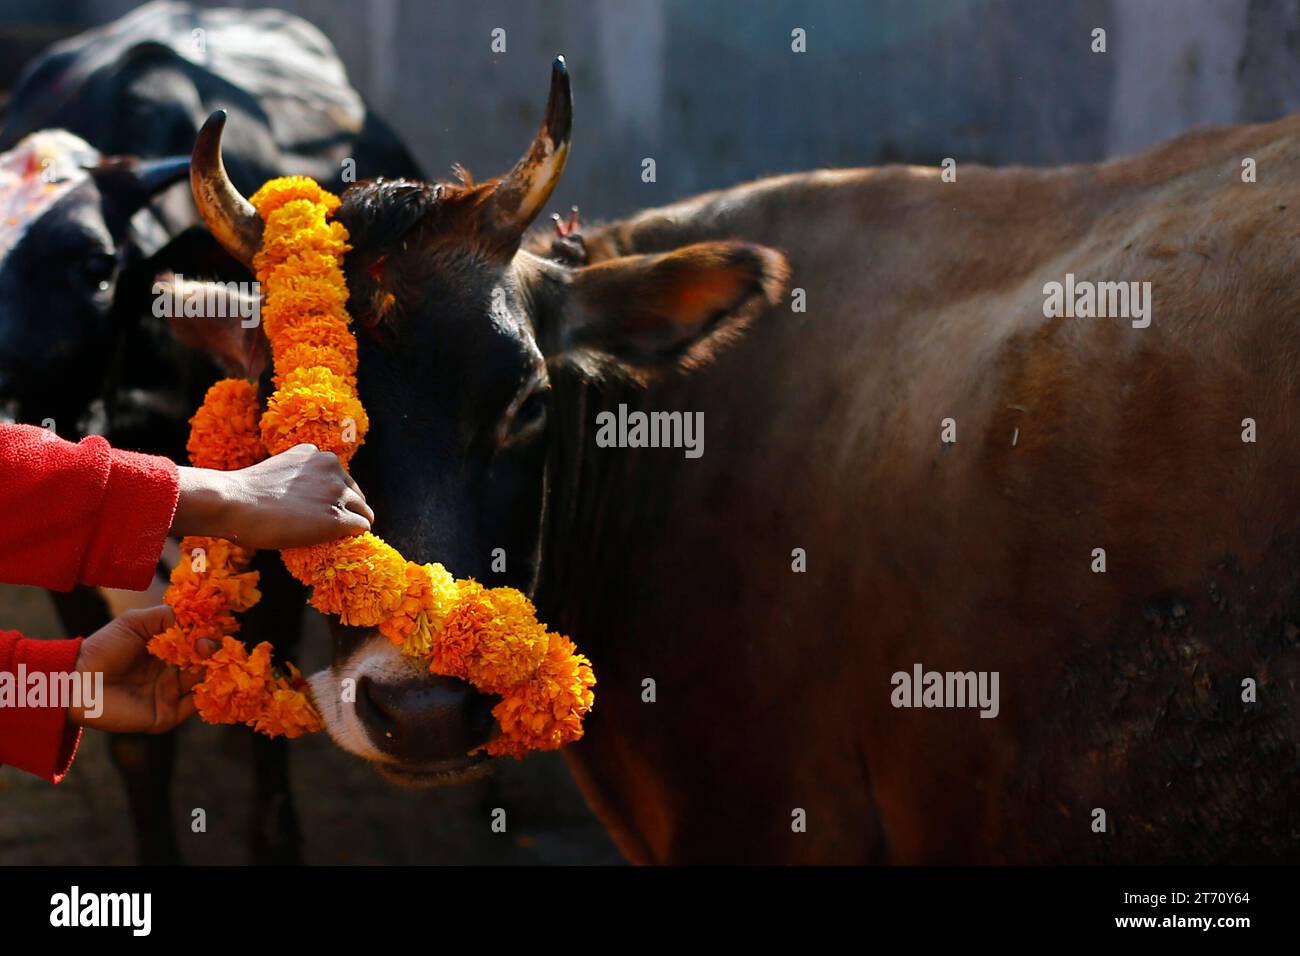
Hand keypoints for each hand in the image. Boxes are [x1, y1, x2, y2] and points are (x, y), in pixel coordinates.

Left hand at [70, 605, 218, 732]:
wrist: (76, 681)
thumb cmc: (103, 648)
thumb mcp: (135, 622)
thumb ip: (167, 616)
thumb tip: (199, 617)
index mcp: (164, 652)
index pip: (196, 642)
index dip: (206, 634)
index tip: (211, 627)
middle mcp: (170, 673)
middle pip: (204, 662)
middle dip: (211, 651)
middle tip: (206, 645)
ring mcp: (169, 695)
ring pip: (203, 682)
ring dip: (211, 669)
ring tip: (207, 657)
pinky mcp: (165, 716)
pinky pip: (194, 706)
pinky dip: (207, 694)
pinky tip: (207, 679)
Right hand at [173, 443, 373, 549]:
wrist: (234, 503)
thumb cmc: (243, 495)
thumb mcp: (277, 472)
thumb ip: (299, 479)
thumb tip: (305, 501)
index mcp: (315, 453)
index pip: (338, 477)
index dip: (331, 496)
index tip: (318, 510)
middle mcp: (331, 466)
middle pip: (354, 493)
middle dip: (345, 509)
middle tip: (326, 527)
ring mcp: (337, 492)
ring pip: (362, 511)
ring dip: (351, 524)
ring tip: (332, 538)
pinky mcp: (339, 517)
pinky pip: (361, 527)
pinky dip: (352, 536)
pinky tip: (337, 543)